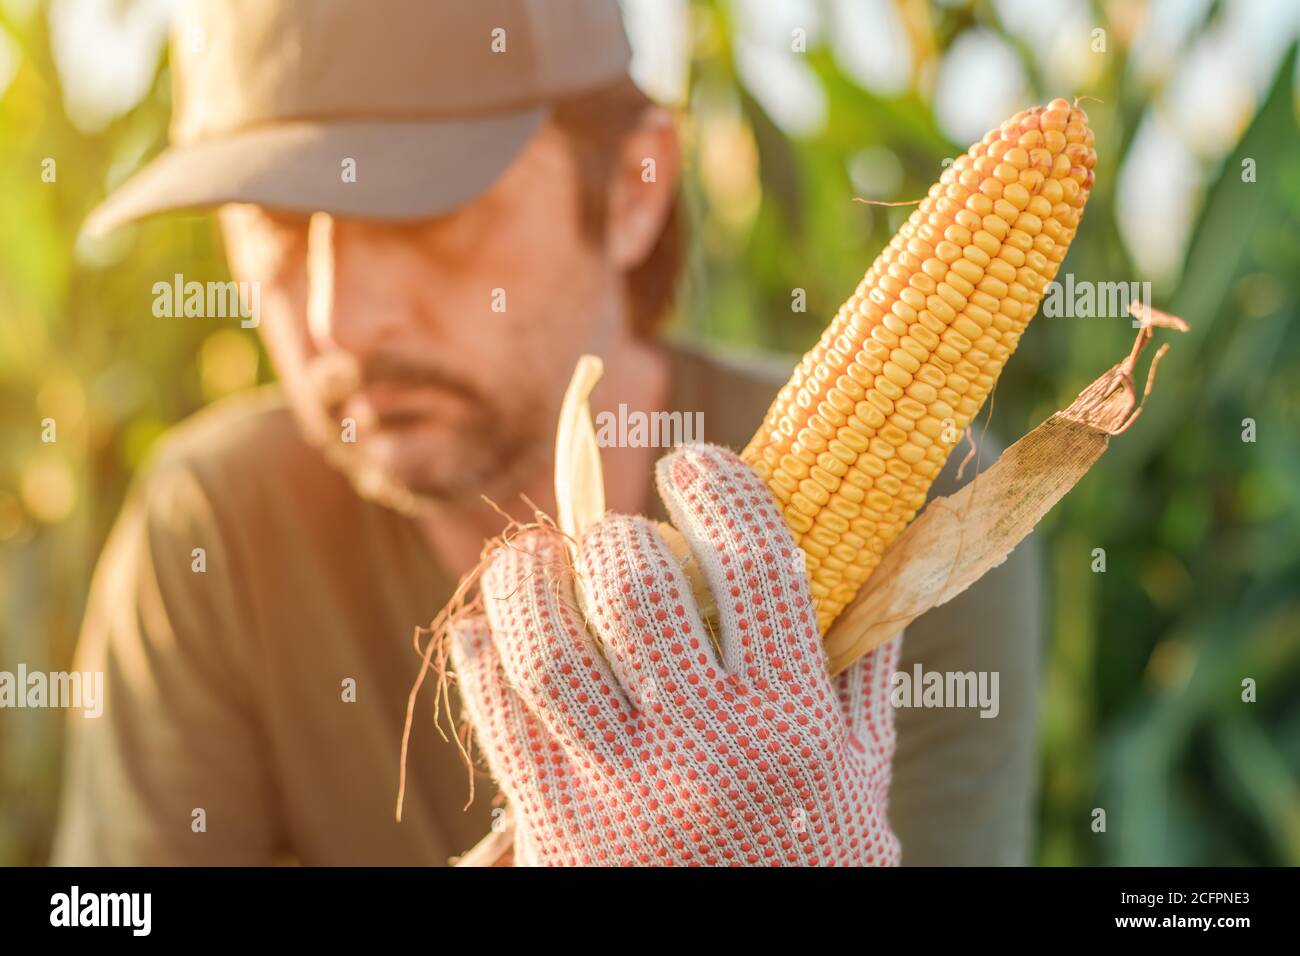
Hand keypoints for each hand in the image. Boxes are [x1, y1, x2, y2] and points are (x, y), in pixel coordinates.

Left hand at [450, 444, 900, 865]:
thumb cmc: (815, 867)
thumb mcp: (860, 778)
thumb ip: (864, 668)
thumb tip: (881, 550)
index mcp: (794, 726)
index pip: (755, 560)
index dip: (717, 484)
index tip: (695, 462)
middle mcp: (703, 755)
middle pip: (632, 588)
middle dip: (615, 535)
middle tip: (617, 537)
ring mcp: (617, 796)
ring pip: (541, 645)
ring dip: (529, 577)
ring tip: (542, 564)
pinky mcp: (550, 831)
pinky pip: (492, 712)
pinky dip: (481, 649)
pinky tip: (497, 631)